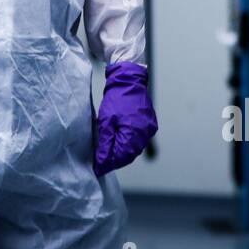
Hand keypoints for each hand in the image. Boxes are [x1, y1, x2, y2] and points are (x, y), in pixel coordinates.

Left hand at [94, 61, 157, 175]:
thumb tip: (102, 160)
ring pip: (135, 149)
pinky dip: (129, 145)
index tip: (98, 168)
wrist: (129, 81)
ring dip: (122, 153)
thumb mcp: (106, 121)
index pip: (121, 156)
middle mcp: (145, 133)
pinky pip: (139, 140)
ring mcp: (149, 129)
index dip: (109, 163)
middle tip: (102, 163)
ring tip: (109, 155)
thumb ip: (105, 143)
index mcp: (134, 132)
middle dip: (115, 160)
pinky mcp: (150, 125)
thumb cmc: (117, 98)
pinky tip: (119, 144)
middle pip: (129, 155)